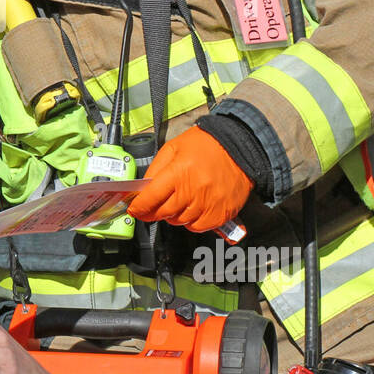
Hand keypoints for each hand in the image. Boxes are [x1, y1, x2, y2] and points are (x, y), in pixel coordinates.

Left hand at [127, 126, 252, 231]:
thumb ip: (156, 169)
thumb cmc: (205, 145)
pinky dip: (191, 222)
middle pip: (163, 213)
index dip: (139, 207)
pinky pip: (198, 227)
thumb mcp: (173, 148)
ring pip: (180, 221)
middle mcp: (193, 191)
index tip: (134, 209)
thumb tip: (143, 189)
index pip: (151, 198)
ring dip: (173, 216)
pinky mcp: (221, 214)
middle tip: (152, 207)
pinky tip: (193, 209)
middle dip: (153, 212)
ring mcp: (208, 204)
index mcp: (179, 172)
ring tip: (179, 201)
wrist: (239, 148)